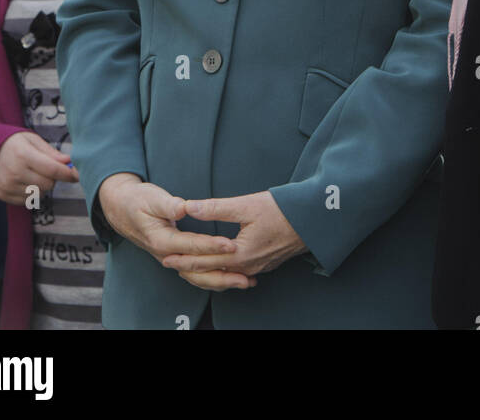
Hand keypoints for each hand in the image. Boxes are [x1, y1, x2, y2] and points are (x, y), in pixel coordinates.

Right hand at [0, 131, 78, 204]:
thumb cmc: (17, 144)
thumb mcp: (34, 141)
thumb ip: (52, 153)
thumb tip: (69, 162)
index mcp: (23, 155)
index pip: (52, 170)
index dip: (67, 173)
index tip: (77, 174)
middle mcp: (13, 172)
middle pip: (47, 185)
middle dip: (53, 178)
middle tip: (47, 169)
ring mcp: (6, 185)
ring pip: (38, 194)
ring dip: (42, 186)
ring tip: (34, 173)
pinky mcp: (2, 194)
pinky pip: (27, 200)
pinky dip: (31, 192)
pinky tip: (25, 181)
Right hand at [97, 173, 250, 288]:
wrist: (122, 210)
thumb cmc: (138, 200)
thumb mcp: (152, 197)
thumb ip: (169, 204)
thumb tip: (184, 208)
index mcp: (161, 240)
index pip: (191, 245)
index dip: (212, 245)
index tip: (232, 245)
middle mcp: (166, 254)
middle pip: (197, 270)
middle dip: (222, 273)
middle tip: (245, 275)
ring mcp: (170, 259)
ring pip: (197, 277)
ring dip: (221, 281)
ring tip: (245, 282)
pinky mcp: (176, 258)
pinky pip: (196, 274)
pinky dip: (213, 278)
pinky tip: (230, 277)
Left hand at [161, 190, 305, 290]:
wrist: (313, 220)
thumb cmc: (282, 210)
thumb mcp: (246, 205)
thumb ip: (216, 208)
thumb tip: (189, 207)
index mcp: (239, 254)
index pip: (204, 260)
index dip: (183, 258)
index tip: (166, 257)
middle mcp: (248, 266)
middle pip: (213, 271)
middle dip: (191, 267)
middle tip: (171, 265)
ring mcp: (259, 267)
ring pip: (227, 274)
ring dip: (208, 270)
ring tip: (193, 266)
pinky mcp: (268, 263)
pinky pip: (240, 272)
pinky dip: (226, 270)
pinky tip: (224, 268)